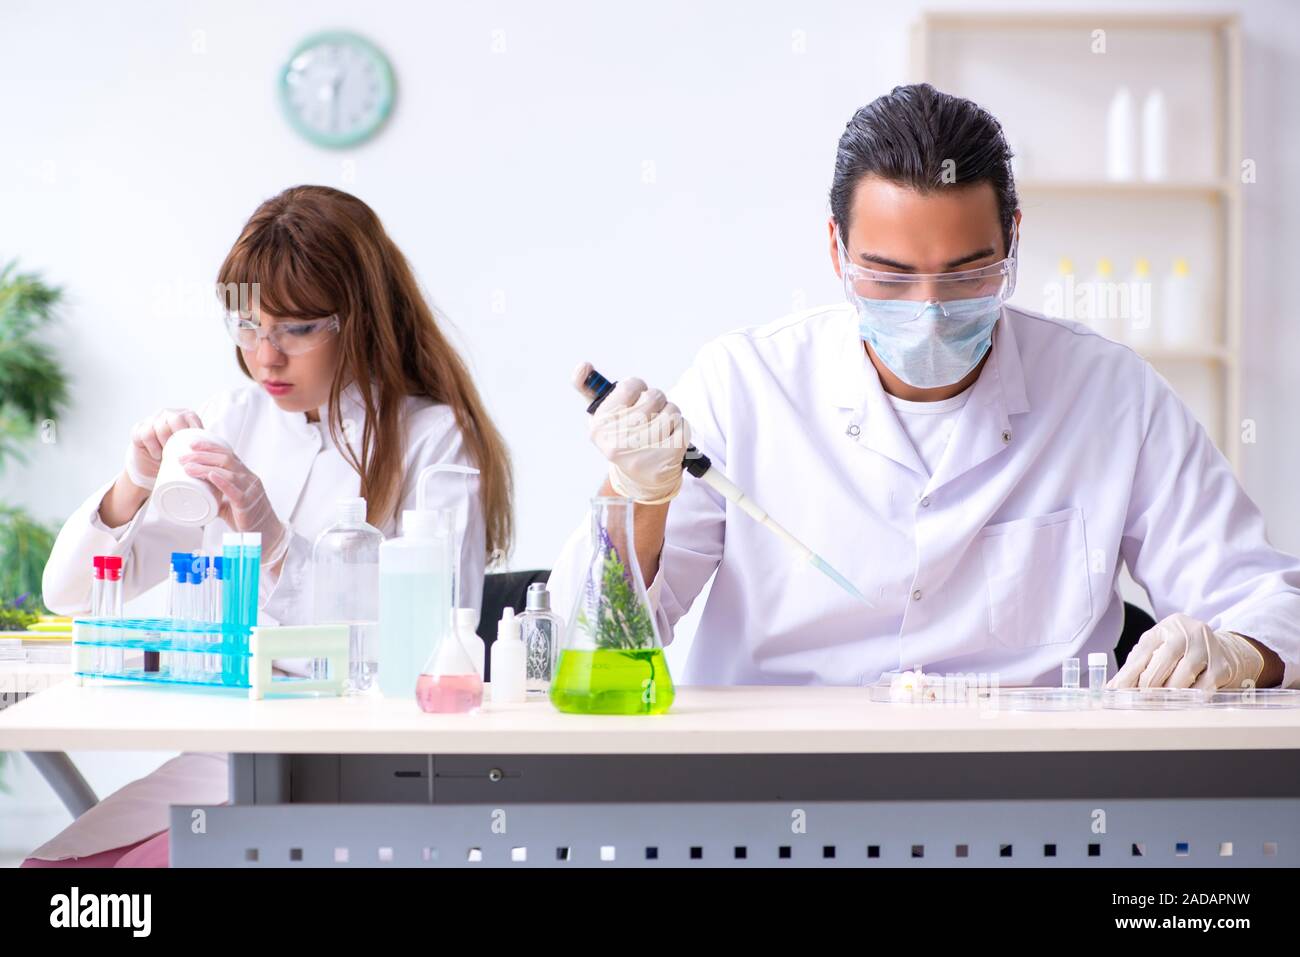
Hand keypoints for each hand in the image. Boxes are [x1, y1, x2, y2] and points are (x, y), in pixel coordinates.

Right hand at [124, 408, 203, 489]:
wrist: (154, 468)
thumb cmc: (178, 458)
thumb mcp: (194, 451)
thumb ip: (207, 447)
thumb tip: (227, 456)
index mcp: (184, 416)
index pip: (190, 417)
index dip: (194, 431)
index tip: (195, 448)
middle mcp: (168, 414)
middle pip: (175, 418)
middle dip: (178, 437)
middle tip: (180, 453)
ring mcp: (151, 420)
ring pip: (160, 426)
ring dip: (165, 443)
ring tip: (167, 456)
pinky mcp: (138, 429)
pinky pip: (146, 434)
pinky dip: (152, 446)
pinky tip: (157, 455)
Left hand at [180, 441, 288, 563]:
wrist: (266, 535)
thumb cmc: (249, 518)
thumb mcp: (231, 503)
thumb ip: (217, 496)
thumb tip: (195, 495)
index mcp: (245, 475)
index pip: (228, 454)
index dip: (210, 447)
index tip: (192, 445)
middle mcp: (249, 478)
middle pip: (225, 459)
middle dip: (202, 455)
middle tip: (183, 458)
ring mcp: (250, 490)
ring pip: (227, 472)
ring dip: (205, 467)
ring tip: (188, 468)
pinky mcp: (247, 503)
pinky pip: (234, 490)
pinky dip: (222, 481)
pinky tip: (211, 476)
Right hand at [589, 377, 690, 504]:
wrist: (642, 478)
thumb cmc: (622, 438)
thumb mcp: (602, 417)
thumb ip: (588, 388)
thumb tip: (582, 366)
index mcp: (599, 426)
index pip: (630, 385)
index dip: (638, 388)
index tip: (636, 398)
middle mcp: (618, 441)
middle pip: (654, 396)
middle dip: (657, 401)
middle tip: (651, 415)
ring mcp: (644, 452)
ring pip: (671, 410)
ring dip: (670, 414)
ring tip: (661, 426)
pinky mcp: (667, 458)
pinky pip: (684, 426)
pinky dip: (681, 428)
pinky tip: (670, 438)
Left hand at [1108, 613, 1264, 690]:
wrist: (1220, 645)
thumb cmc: (1179, 650)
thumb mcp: (1155, 649)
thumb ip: (1134, 667)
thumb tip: (1111, 689)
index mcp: (1162, 630)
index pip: (1140, 655)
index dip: (1127, 677)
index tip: (1117, 693)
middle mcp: (1184, 635)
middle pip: (1160, 665)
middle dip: (1146, 687)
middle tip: (1138, 702)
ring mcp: (1204, 649)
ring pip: (1181, 680)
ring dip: (1167, 696)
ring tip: (1158, 704)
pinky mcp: (1221, 666)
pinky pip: (1203, 689)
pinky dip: (1190, 699)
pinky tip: (1183, 703)